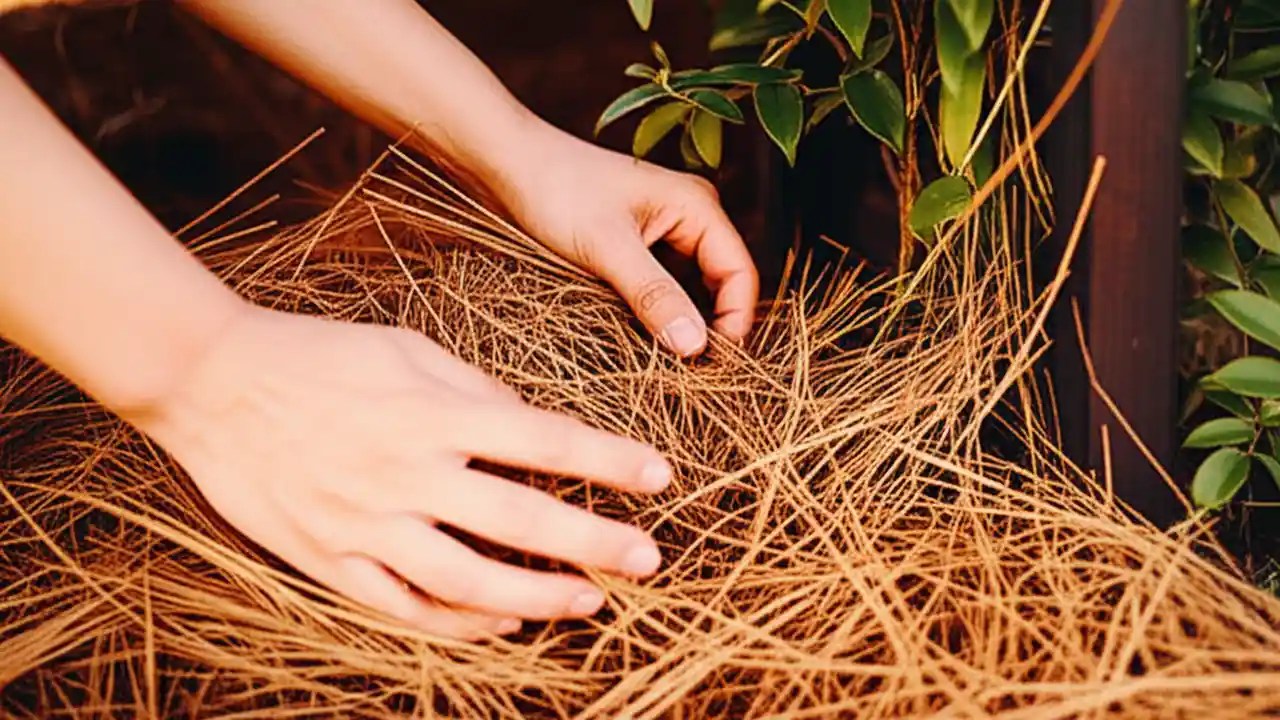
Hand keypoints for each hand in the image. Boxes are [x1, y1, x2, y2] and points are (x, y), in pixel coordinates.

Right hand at [126, 305, 670, 639]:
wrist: (210, 382)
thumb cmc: (316, 353)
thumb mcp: (404, 348)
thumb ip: (473, 389)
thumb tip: (531, 426)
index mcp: (430, 414)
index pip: (542, 438)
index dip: (608, 459)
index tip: (659, 475)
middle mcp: (406, 474)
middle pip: (520, 519)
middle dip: (596, 542)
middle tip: (649, 559)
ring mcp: (366, 526)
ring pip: (469, 582)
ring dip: (539, 598)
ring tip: (589, 601)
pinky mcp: (331, 562)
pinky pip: (406, 609)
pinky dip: (461, 625)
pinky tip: (504, 626)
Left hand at [492, 126, 759, 356]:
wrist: (506, 163)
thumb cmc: (556, 190)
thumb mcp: (607, 248)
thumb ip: (654, 296)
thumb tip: (694, 346)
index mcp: (697, 206)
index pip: (740, 273)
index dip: (735, 320)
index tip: (714, 364)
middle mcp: (689, 217)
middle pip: (720, 284)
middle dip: (710, 327)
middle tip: (691, 373)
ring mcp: (662, 232)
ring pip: (689, 289)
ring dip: (681, 322)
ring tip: (667, 362)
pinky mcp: (635, 246)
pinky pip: (661, 287)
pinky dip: (656, 313)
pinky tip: (642, 338)